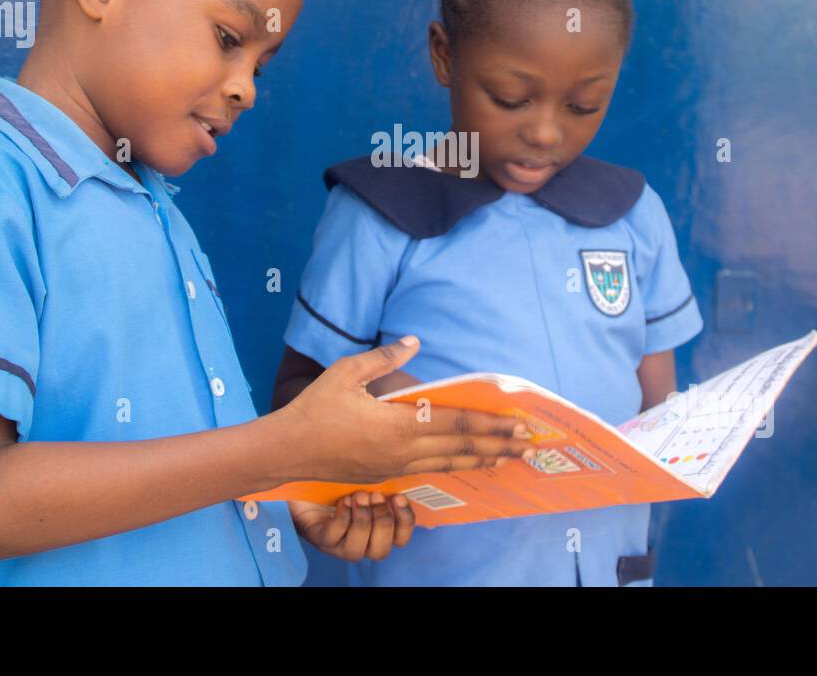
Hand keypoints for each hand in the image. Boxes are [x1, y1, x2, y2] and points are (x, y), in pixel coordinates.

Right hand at [280, 335, 534, 483]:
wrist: (287, 451)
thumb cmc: (314, 408)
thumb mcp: (345, 373)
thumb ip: (382, 357)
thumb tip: (414, 341)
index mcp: (398, 425)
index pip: (455, 423)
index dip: (488, 424)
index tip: (516, 424)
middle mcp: (403, 451)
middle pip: (460, 448)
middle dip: (497, 446)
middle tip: (529, 446)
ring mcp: (396, 467)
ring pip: (449, 464)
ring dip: (482, 460)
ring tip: (509, 459)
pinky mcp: (387, 474)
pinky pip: (431, 471)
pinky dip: (456, 466)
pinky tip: (468, 465)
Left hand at [288, 492, 415, 561]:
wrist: (305, 480)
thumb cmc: (341, 480)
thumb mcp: (367, 480)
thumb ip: (386, 483)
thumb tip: (403, 471)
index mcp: (376, 531)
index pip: (400, 540)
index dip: (405, 522)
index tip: (398, 498)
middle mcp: (358, 543)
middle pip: (380, 551)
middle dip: (382, 523)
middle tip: (375, 495)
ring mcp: (337, 545)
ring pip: (356, 551)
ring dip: (362, 522)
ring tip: (357, 496)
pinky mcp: (318, 539)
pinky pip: (333, 537)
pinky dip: (342, 519)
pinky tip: (343, 501)